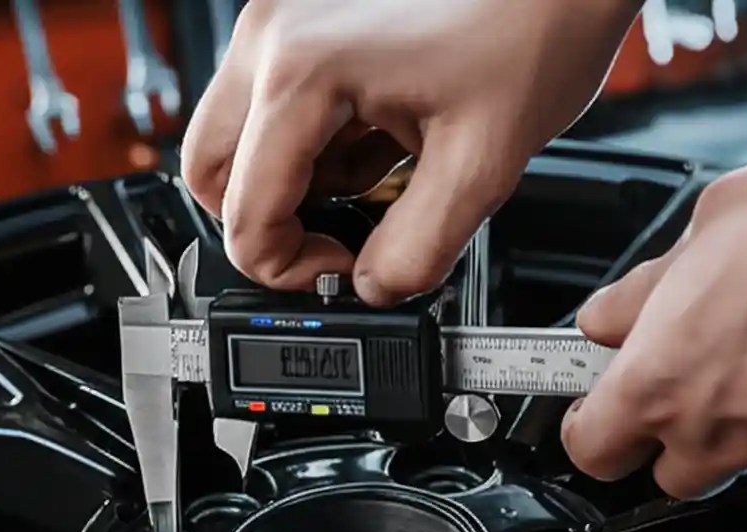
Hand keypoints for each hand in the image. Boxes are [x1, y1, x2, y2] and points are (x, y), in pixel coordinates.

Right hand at [181, 0, 640, 305]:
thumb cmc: (536, 24)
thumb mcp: (481, 165)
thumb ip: (416, 250)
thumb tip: (374, 289)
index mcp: (303, 68)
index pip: (243, 212)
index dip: (287, 268)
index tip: (342, 270)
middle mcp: (273, 35)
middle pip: (210, 171)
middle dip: (267, 224)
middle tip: (334, 242)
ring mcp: (283, 20)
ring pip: (237, 136)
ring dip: (294, 180)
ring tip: (377, 180)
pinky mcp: (306, 17)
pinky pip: (274, 103)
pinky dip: (314, 141)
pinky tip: (380, 140)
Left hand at [564, 138, 746, 498]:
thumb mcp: (706, 227)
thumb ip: (645, 289)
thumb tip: (612, 314)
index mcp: (662, 380)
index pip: (592, 449)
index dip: (590, 428)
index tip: (596, 406)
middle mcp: (725, 430)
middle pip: (672, 473)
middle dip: (672, 433)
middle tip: (692, 367)